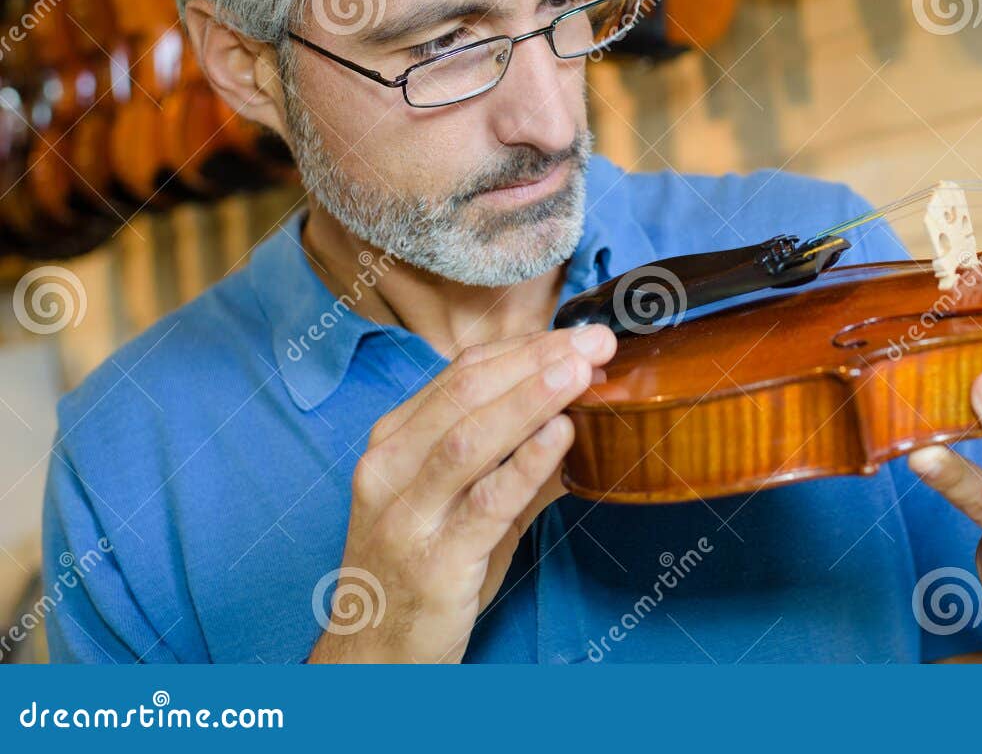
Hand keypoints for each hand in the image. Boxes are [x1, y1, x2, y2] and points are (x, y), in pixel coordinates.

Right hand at [308, 324, 615, 662]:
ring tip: (581, 372)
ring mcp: (407, 513)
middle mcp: (390, 467)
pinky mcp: (433, 560)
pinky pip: (483, 503)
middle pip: (466, 393)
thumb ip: (518, 465)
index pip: (462, 373)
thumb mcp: (465, 506)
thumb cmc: (421, 572)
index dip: (526, 347)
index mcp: (394, 442)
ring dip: (531, 398)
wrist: (373, 658)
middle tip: (596, 342)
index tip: (580, 334)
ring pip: (469, 438)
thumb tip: (581, 422)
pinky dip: (524, 464)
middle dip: (536, 359)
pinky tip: (561, 437)